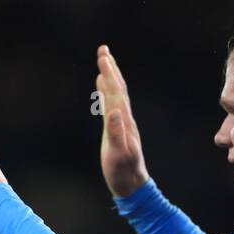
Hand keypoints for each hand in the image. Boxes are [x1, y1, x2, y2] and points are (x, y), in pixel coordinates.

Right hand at [96, 44, 148, 196]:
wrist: (132, 184)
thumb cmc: (122, 172)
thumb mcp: (118, 154)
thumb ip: (116, 133)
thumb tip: (114, 111)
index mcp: (123, 121)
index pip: (115, 92)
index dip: (109, 74)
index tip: (103, 57)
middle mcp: (124, 118)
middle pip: (117, 88)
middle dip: (110, 68)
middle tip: (103, 50)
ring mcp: (121, 122)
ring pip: (115, 94)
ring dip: (109, 77)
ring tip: (103, 61)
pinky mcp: (117, 128)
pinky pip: (110, 104)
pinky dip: (105, 92)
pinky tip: (101, 85)